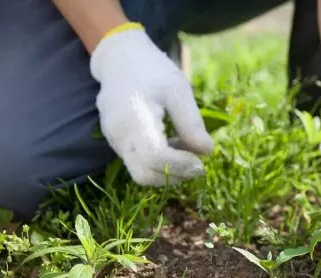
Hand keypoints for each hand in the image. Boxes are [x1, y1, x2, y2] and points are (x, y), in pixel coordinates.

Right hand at [90, 28, 212, 185]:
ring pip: (141, 173)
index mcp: (134, 118)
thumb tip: (206, 153)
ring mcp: (114, 141)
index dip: (181, 166)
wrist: (119, 59)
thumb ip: (191, 123)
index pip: (156, 157)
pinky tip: (171, 143)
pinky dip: (158, 163)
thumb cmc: (152, 71)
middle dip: (175, 175)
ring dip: (167, 170)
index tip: (201, 161)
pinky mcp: (116, 143)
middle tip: (197, 163)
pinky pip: (137, 163)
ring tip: (184, 147)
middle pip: (145, 174)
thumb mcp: (179, 90)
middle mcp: (119, 135)